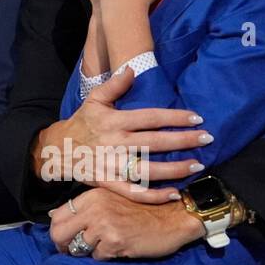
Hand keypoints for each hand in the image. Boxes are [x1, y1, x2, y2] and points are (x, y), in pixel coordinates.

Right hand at [35, 70, 209, 201]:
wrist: (58, 150)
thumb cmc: (82, 123)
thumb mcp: (94, 100)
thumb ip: (114, 85)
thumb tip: (132, 69)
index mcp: (114, 121)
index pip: (151, 117)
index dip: (175, 117)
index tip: (197, 118)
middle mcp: (115, 143)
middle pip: (155, 142)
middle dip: (184, 140)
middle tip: (207, 139)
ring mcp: (112, 165)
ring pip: (149, 168)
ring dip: (175, 168)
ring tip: (198, 165)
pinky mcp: (109, 183)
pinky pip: (134, 192)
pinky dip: (154, 195)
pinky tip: (174, 193)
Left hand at [49, 188, 204, 259]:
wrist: (172, 217)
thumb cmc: (141, 210)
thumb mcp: (110, 199)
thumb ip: (86, 207)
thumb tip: (55, 216)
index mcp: (91, 196)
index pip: (57, 216)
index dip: (57, 231)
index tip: (64, 239)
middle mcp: (95, 208)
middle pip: (59, 233)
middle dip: (63, 246)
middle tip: (72, 251)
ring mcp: (104, 225)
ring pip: (78, 247)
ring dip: (88, 251)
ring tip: (104, 246)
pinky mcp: (115, 242)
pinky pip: (98, 257)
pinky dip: (105, 256)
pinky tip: (119, 248)